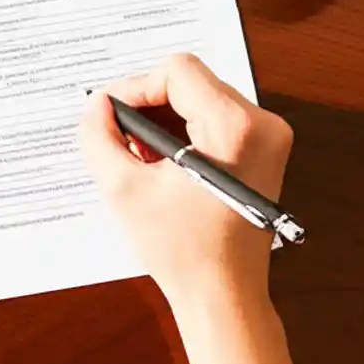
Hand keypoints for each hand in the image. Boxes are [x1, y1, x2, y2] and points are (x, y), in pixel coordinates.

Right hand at [78, 54, 293, 307]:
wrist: (223, 293)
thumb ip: (99, 138)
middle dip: (148, 106)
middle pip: (191, 82)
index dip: (135, 87)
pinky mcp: (264, 153)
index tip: (112, 113)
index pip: (177, 71)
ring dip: (164, 120)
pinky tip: (162, 163)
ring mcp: (268, 139)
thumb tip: (96, 107)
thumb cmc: (184, 252)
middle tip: (120, 137)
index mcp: (234, 127)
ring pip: (202, 99)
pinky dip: (184, 133)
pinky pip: (216, 120)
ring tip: (139, 156)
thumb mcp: (124, 189)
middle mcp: (262, 125)